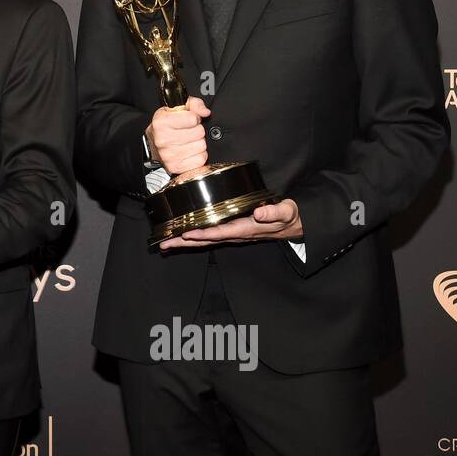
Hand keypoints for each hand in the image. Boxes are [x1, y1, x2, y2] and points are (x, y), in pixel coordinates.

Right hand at [145, 96, 210, 175]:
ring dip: (198, 143)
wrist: (153, 144)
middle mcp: (162, 139)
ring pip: (201, 146)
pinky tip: (189, 152)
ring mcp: (168, 155)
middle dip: (197, 131)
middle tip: (188, 132)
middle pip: (199, 132)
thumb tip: (205, 112)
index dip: (194, 118)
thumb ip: (194, 104)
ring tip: (188, 141)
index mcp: (161, 122)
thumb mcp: (178, 108)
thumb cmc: (167, 126)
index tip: (188, 121)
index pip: (193, 118)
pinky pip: (200, 159)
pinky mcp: (176, 167)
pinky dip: (198, 156)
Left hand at [158, 199, 303, 249]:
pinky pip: (208, 237)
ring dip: (184, 242)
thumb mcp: (285, 212)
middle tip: (165, 243)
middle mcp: (235, 235)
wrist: (291, 226)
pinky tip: (180, 238)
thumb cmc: (287, 217)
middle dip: (184, 243)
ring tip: (165, 243)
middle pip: (205, 241)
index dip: (203, 234)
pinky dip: (193, 238)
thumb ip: (273, 212)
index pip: (220, 233)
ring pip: (204, 241)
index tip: (187, 233)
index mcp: (245, 230)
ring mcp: (231, 235)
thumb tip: (259, 212)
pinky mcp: (229, 232)